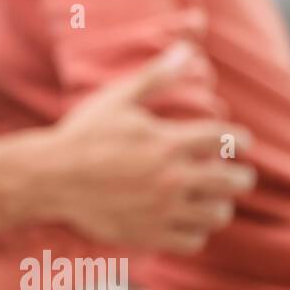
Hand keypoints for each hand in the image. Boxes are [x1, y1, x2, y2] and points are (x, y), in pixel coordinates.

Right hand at [42, 43, 255, 253]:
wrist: (49, 177)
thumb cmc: (83, 134)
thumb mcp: (118, 100)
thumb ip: (157, 77)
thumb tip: (186, 49)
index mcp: (168, 142)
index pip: (227, 139)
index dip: (240, 139)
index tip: (240, 141)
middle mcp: (172, 178)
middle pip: (232, 182)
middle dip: (240, 177)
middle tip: (238, 175)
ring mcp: (161, 210)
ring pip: (216, 215)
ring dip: (219, 205)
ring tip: (212, 199)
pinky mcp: (149, 234)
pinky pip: (192, 241)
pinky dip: (195, 232)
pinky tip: (186, 220)